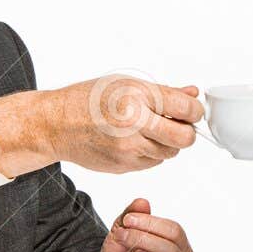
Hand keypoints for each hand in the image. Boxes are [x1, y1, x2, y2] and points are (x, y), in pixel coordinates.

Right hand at [0, 77, 202, 175]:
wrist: (57, 125)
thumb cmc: (88, 100)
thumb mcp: (127, 84)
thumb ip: (164, 92)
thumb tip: (193, 95)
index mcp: (136, 98)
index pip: (186, 109)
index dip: (195, 110)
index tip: (192, 110)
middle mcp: (134, 125)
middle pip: (184, 139)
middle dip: (187, 132)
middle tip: (178, 124)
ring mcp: (129, 150)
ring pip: (170, 153)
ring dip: (167, 143)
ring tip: (149, 129)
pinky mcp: (124, 167)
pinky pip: (153, 162)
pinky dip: (151, 152)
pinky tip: (135, 140)